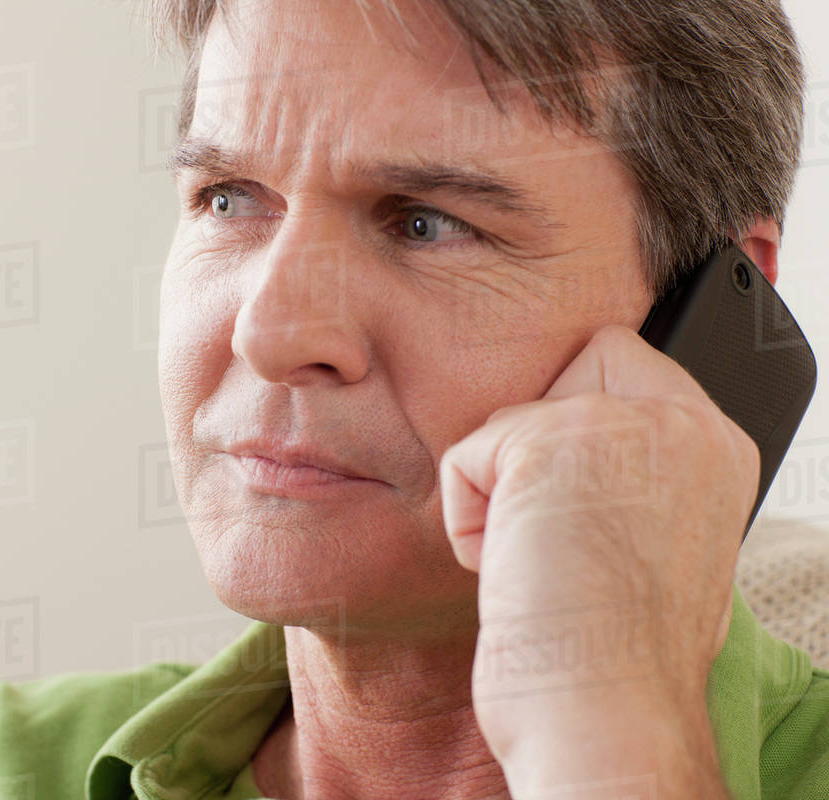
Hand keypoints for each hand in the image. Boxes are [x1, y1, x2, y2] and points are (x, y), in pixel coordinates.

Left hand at [439, 324, 758, 796]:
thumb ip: (629, 472)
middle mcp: (681, 423)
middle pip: (565, 370)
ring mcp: (618, 425)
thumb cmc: (619, 649)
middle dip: (535, 450)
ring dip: (501, 499)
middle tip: (555, 532)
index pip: (624, 362)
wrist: (606, 714)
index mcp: (715, 447)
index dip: (578, 410)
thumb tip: (564, 452)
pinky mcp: (546, 444)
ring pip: (507, 422)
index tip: (568, 486)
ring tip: (544, 563)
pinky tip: (510, 569)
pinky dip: (468, 521)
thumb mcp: (655, 540)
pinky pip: (464, 459)